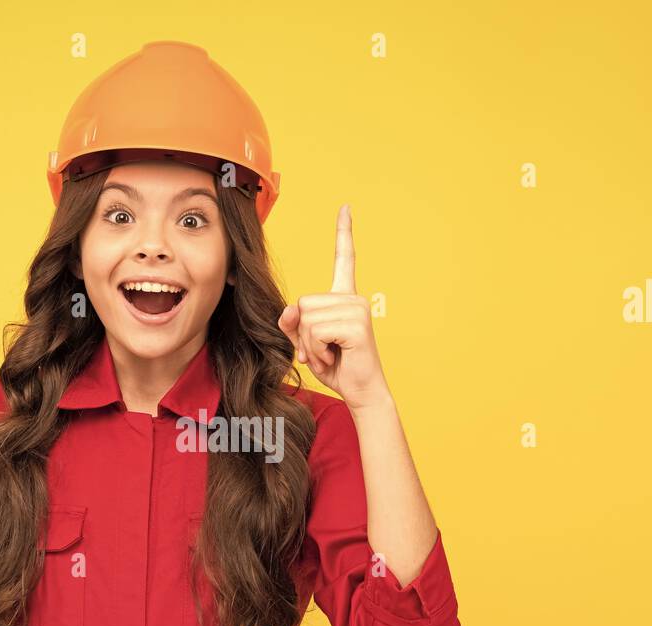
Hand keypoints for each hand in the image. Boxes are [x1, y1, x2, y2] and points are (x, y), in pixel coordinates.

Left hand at [277, 204, 391, 408]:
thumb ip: (293, 324)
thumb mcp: (306, 343)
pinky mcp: (356, 324)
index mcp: (344, 297)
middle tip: (323, 351)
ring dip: (309, 345)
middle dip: (302, 335)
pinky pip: (315, 331)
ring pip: (306, 319)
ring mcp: (357, 309)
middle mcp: (353, 297)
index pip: (345, 259)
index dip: (343, 233)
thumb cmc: (337, 367)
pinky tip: (334, 357)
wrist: (361, 392)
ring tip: (330, 355)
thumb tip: (289, 310)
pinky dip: (317, 350)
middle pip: (302, 304)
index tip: (346, 207)